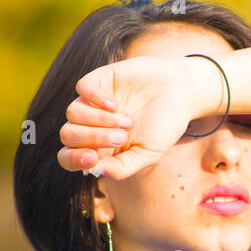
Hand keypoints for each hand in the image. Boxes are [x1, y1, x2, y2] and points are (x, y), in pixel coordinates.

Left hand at [57, 55, 198, 179]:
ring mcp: (93, 101)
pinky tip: (115, 104)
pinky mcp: (100, 79)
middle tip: (122, 136)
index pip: (68, 157)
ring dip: (99, 120)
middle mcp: (91, 124)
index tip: (93, 157)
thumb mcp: (148, 154)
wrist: (182, 93)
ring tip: (127, 121)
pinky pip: (81, 88)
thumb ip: (122, 167)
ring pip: (73, 113)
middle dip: (94, 138)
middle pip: (68, 135)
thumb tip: (93, 171)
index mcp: (99, 147)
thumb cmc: (165, 126)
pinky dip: (94, 98)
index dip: (73, 159)